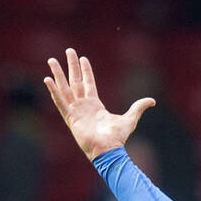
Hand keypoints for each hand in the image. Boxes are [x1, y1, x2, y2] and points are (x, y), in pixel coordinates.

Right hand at [43, 47, 154, 161]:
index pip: (88, 84)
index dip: (86, 71)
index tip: (83, 58)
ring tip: (51, 60)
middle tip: (68, 51)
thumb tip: (152, 100)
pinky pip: (60, 102)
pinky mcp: (70, 118)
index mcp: (95, 106)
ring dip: (58, 74)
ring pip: (65, 89)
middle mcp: (83, 107)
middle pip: (75, 82)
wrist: (108, 150)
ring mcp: (75, 112)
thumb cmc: (117, 138)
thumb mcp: (130, 119)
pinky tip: (47, 79)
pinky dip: (53, 91)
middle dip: (71, 66)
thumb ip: (138, 108)